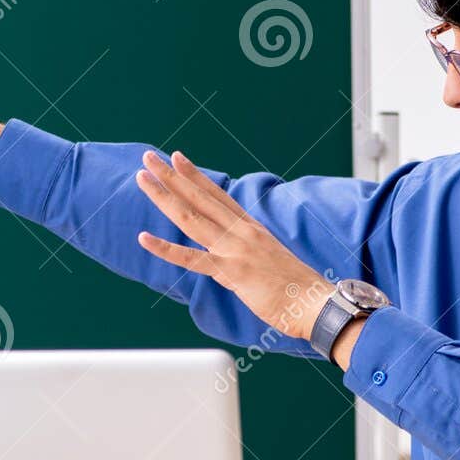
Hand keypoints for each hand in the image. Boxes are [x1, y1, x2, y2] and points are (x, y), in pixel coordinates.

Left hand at [133, 150, 333, 340]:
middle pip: (198, 197)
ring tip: (142, 178)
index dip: (194, 175)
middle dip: (171, 175)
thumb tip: (233, 254)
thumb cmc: (297, 287)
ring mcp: (235, 249)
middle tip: (149, 157)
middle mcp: (241, 231)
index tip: (176, 158)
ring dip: (163, 196)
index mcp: (251, 227)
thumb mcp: (270, 258)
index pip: (216, 195)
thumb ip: (248, 250)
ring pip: (190, 217)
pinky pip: (192, 258)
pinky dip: (166, 248)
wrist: (316, 303)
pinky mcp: (231, 271)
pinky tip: (144, 237)